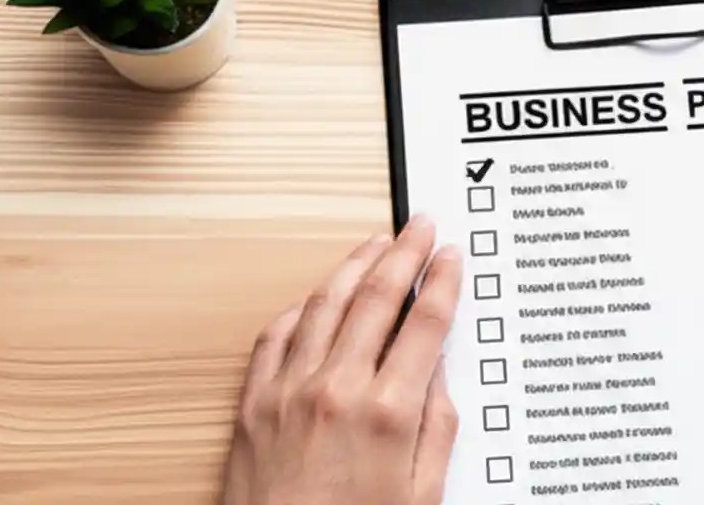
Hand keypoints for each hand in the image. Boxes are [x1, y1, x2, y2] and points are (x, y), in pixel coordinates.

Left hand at [222, 217, 462, 504]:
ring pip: (326, 303)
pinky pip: (276, 335)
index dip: (442, 280)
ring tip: (375, 243)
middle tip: (421, 225)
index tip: (451, 256)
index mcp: (389, 413)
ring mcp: (289, 391)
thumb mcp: (422, 493)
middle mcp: (338, 390)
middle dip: (405, 251)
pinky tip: (318, 298)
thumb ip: (437, 425)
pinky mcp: (252, 403)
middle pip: (379, 297)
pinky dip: (302, 307)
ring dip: (354, 265)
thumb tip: (437, 369)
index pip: (425, 322)